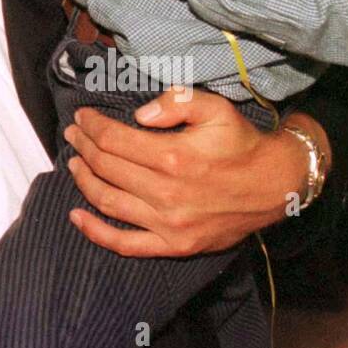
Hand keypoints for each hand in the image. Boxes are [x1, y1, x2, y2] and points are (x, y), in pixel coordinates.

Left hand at [61, 88, 309, 255]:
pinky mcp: (174, 246)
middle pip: (106, 167)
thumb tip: (139, 114)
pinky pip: (125, 244)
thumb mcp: (216, 108)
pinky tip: (76, 216)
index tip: (82, 116)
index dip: (92, 126)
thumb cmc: (241, 144)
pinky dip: (95, 232)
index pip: (114, 140)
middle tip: (73, 134)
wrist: (274, 186)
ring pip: (108, 201)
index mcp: (174, 157)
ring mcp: (168, 224)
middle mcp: (167, 193)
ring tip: (74, 163)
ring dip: (83, 180)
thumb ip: (177, 101)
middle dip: (83, 147)